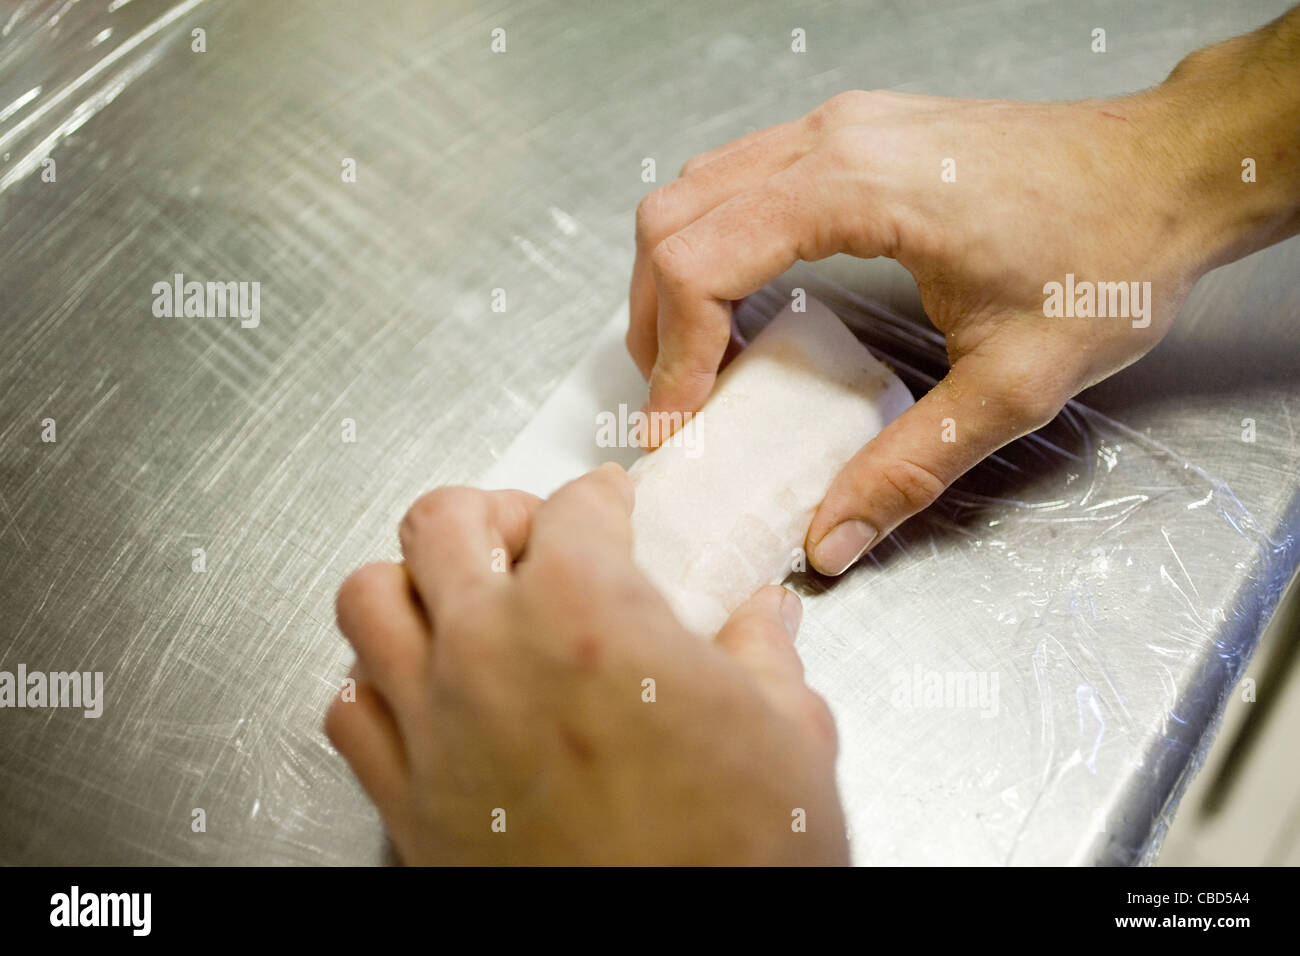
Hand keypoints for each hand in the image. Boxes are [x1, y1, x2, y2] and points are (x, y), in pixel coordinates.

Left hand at [326, 464, 847, 864]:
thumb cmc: (736, 862)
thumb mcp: (787, 737)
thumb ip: (765, 656)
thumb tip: (765, 618)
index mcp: (591, 612)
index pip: (574, 506)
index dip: (601, 499)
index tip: (609, 508)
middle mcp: (492, 650)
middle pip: (442, 521)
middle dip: (491, 513)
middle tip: (526, 536)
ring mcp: (434, 723)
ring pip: (368, 599)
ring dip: (413, 586)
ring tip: (458, 600)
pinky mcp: (403, 801)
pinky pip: (347, 711)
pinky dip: (375, 688)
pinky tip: (421, 696)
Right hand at [629, 89, 1204, 574]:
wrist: (1172, 171)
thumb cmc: (1110, 254)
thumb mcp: (1013, 385)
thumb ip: (909, 466)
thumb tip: (833, 538)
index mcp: (857, 188)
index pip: (702, 263)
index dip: (672, 356)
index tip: (675, 426)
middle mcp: (833, 139)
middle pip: (674, 218)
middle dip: (656, 319)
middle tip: (676, 401)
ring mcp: (841, 127)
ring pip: (697, 190)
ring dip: (676, 278)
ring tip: (698, 361)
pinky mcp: (855, 134)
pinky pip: (740, 179)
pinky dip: (715, 245)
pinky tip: (744, 305)